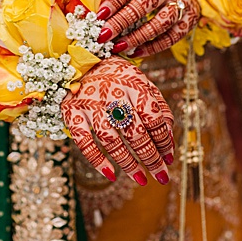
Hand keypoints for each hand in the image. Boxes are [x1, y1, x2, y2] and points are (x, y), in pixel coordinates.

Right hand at [63, 58, 176, 185]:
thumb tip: (169, 139)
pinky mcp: (71, 112)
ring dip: (128, 163)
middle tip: (162, 176)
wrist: (83, 61)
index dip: (164, 140)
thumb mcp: (144, 84)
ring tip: (141, 179)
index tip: (170, 158)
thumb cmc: (121, 78)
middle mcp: (113, 94)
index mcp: (135, 85)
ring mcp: (90, 104)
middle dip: (151, 157)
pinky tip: (110, 174)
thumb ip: (158, 108)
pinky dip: (96, 159)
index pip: (154, 118)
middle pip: (135, 132)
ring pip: (111, 140)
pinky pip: (83, 141)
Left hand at [97, 0, 199, 58]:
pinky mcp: (190, 18)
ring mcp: (184, 1)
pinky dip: (153, 47)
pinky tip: (135, 52)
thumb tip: (86, 8)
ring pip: (161, 21)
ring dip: (137, 36)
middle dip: (122, 21)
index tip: (99, 15)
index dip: (114, 1)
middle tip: (103, 35)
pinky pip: (172, 37)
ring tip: (118, 46)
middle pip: (146, 3)